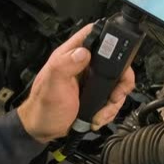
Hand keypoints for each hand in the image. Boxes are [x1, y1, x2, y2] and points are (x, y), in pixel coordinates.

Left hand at [18, 24, 134, 143]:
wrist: (44, 129)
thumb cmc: (43, 108)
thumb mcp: (52, 85)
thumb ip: (65, 65)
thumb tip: (83, 52)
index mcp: (71, 55)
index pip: (94, 34)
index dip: (109, 37)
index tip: (118, 54)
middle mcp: (83, 65)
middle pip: (115, 60)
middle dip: (121, 78)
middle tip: (116, 93)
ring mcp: (92, 80)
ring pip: (118, 80)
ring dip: (116, 98)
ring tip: (104, 110)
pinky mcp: (97, 93)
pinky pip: (114, 96)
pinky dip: (111, 108)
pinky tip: (99, 115)